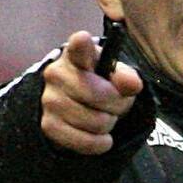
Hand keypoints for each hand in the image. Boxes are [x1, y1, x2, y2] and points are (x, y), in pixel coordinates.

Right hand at [40, 30, 142, 153]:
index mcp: (75, 54)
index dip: (81, 44)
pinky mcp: (49, 126)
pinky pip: (86, 141)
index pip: (77, 47)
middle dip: (117, 104)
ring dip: (109, 124)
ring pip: (95, 121)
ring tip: (105, 117)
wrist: (78, 109)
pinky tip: (101, 136)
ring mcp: (49, 100)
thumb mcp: (116, 78)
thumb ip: (126, 78)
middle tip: (115, 104)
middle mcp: (56, 74)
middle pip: (99, 95)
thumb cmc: (100, 86)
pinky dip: (100, 143)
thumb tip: (133, 83)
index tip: (83, 39)